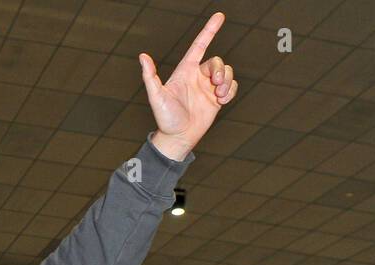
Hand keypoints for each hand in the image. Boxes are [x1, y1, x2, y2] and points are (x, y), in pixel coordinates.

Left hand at [140, 12, 237, 160]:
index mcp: (185, 71)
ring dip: (226, 82)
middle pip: (216, 61)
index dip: (209, 30)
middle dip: (219, 70)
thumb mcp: (156, 96)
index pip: (199, 46)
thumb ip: (150, 76)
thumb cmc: (165, 118)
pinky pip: (232, 86)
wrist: (178, 137)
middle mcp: (197, 76)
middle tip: (215, 85)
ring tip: (219, 95)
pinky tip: (222, 101)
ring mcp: (208, 87)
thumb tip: (142, 56)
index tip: (219, 16)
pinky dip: (231, 91)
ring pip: (226, 72)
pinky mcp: (217, 98)